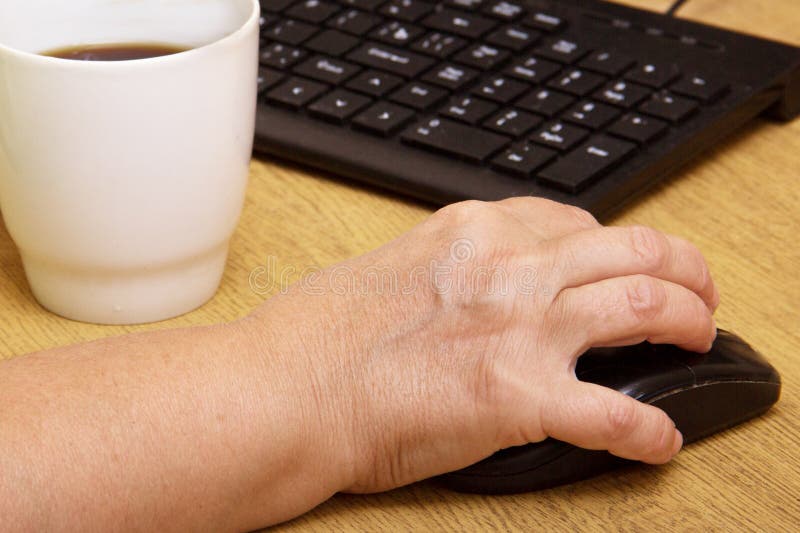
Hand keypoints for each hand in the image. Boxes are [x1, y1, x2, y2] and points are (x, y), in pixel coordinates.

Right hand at [249, 198, 718, 494]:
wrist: (286, 386)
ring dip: (688, 321)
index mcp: (473, 233)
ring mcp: (520, 328)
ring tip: (697, 338)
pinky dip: (648, 430)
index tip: (620, 262)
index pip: (572, 222)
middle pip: (632, 250)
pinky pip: (614, 414)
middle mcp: (509, 269)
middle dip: (679, 268)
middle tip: (692, 292)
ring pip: (645, 307)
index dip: (611, 245)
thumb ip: (451, 266)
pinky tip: (657, 440)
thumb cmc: (318, 333)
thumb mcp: (393, 265)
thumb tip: (476, 286)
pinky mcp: (517, 397)